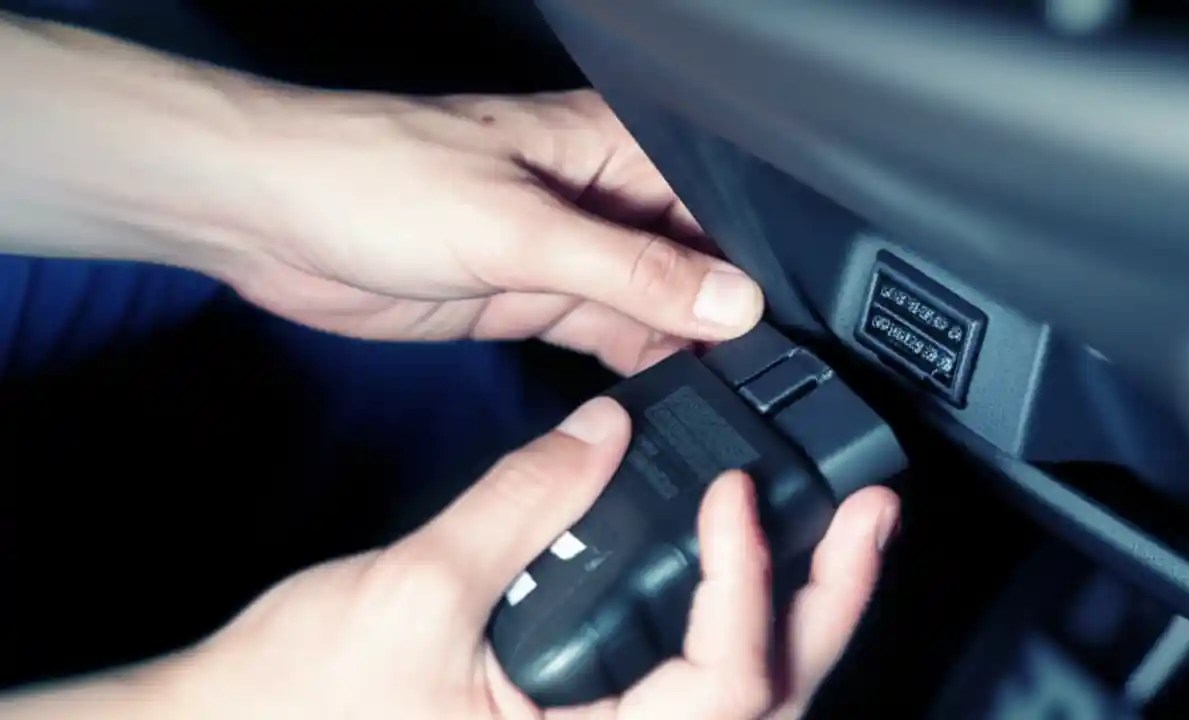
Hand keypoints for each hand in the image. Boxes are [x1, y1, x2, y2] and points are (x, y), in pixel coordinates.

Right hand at [156, 397, 897, 718]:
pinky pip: (691, 689)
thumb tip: (604, 433)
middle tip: (869, 514)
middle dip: (830, 602)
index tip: (732, 494)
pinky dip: (736, 623)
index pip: (725, 686)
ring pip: (743, 701)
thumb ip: (523, 503)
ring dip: (798, 612)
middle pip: (770, 702)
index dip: (746, 583)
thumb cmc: (300, 705)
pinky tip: (744, 565)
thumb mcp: (417, 595)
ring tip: (839, 532)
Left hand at [214, 89, 764, 373]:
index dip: (754, 258)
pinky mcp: (526, 298)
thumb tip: (732, 300)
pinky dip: (632, 364)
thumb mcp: (521, 227)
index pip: (711, 199)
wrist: (269, 217)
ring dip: (681, 345)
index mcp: (606, 147)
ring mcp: (562, 251)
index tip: (791, 325)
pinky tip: (665, 397)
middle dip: (723, 311)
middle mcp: (596, 196)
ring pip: (649, 302)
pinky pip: (602, 332)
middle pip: (688, 257)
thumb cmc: (380, 180)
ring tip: (726, 396)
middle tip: (765, 378)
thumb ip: (630, 270)